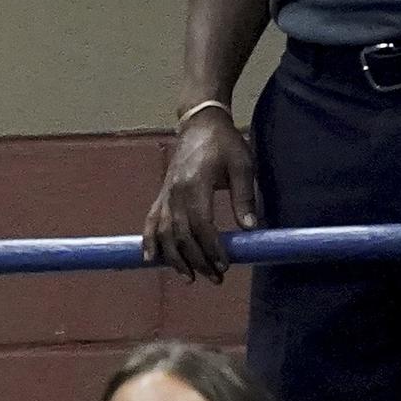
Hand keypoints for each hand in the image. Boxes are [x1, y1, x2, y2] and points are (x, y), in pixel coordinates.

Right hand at [141, 110, 256, 282]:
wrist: (200, 122)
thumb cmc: (225, 144)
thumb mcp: (243, 166)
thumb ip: (244, 197)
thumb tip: (251, 229)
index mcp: (195, 184)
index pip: (201, 225)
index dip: (211, 248)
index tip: (225, 264)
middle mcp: (175, 192)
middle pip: (181, 234)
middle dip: (197, 259)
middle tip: (216, 278)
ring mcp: (165, 193)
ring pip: (163, 232)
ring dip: (174, 257)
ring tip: (189, 277)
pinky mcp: (162, 194)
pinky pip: (151, 220)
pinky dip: (149, 240)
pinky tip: (150, 258)